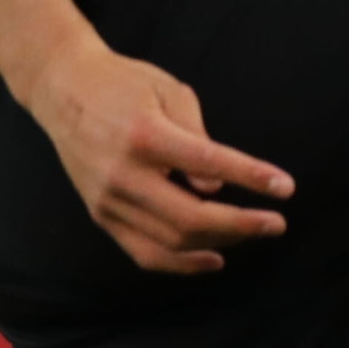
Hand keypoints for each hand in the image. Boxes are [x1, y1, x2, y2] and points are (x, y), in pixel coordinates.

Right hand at [22, 43, 292, 276]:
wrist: (63, 89)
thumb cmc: (124, 84)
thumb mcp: (169, 90)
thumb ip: (198, 137)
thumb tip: (217, 188)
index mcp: (145, 136)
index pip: (208, 164)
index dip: (251, 178)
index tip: (285, 188)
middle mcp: (123, 174)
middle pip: (190, 217)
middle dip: (241, 225)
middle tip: (277, 224)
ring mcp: (108, 201)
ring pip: (170, 242)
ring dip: (219, 244)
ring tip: (253, 234)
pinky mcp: (101, 215)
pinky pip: (145, 253)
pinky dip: (182, 263)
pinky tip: (213, 258)